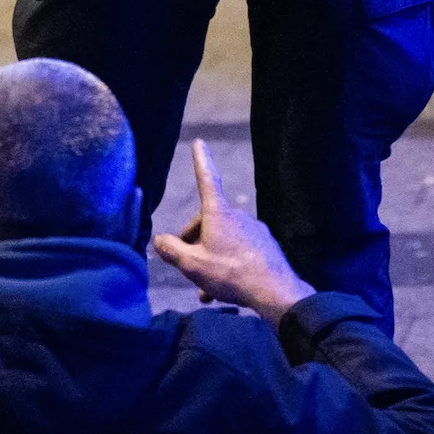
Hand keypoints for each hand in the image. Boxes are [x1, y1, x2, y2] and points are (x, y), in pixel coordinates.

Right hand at [152, 139, 316, 323]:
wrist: (274, 290)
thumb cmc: (230, 273)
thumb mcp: (192, 264)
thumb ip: (172, 250)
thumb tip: (159, 239)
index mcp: (219, 213)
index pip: (207, 180)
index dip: (201, 161)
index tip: (199, 142)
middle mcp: (237, 216)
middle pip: (207, 222)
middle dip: (194, 242)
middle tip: (186, 267)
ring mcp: (253, 230)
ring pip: (222, 241)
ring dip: (209, 260)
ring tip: (203, 289)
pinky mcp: (264, 245)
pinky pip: (237, 252)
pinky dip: (225, 267)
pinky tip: (220, 291)